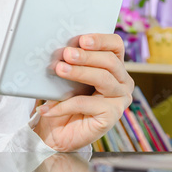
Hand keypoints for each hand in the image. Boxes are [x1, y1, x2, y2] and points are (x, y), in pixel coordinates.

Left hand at [34, 33, 133, 151]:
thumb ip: (69, 61)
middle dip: (86, 56)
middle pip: (110, 61)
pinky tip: (48, 108)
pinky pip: (87, 104)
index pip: (115, 45)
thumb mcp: (67, 75)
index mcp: (115, 65)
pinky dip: (65, 104)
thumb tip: (61, 47)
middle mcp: (123, 81)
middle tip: (66, 54)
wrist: (58, 131)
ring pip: (103, 79)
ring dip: (79, 72)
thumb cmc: (64, 98)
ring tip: (59, 69)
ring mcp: (120, 99)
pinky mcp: (112, 115)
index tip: (82, 40)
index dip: (101, 40)